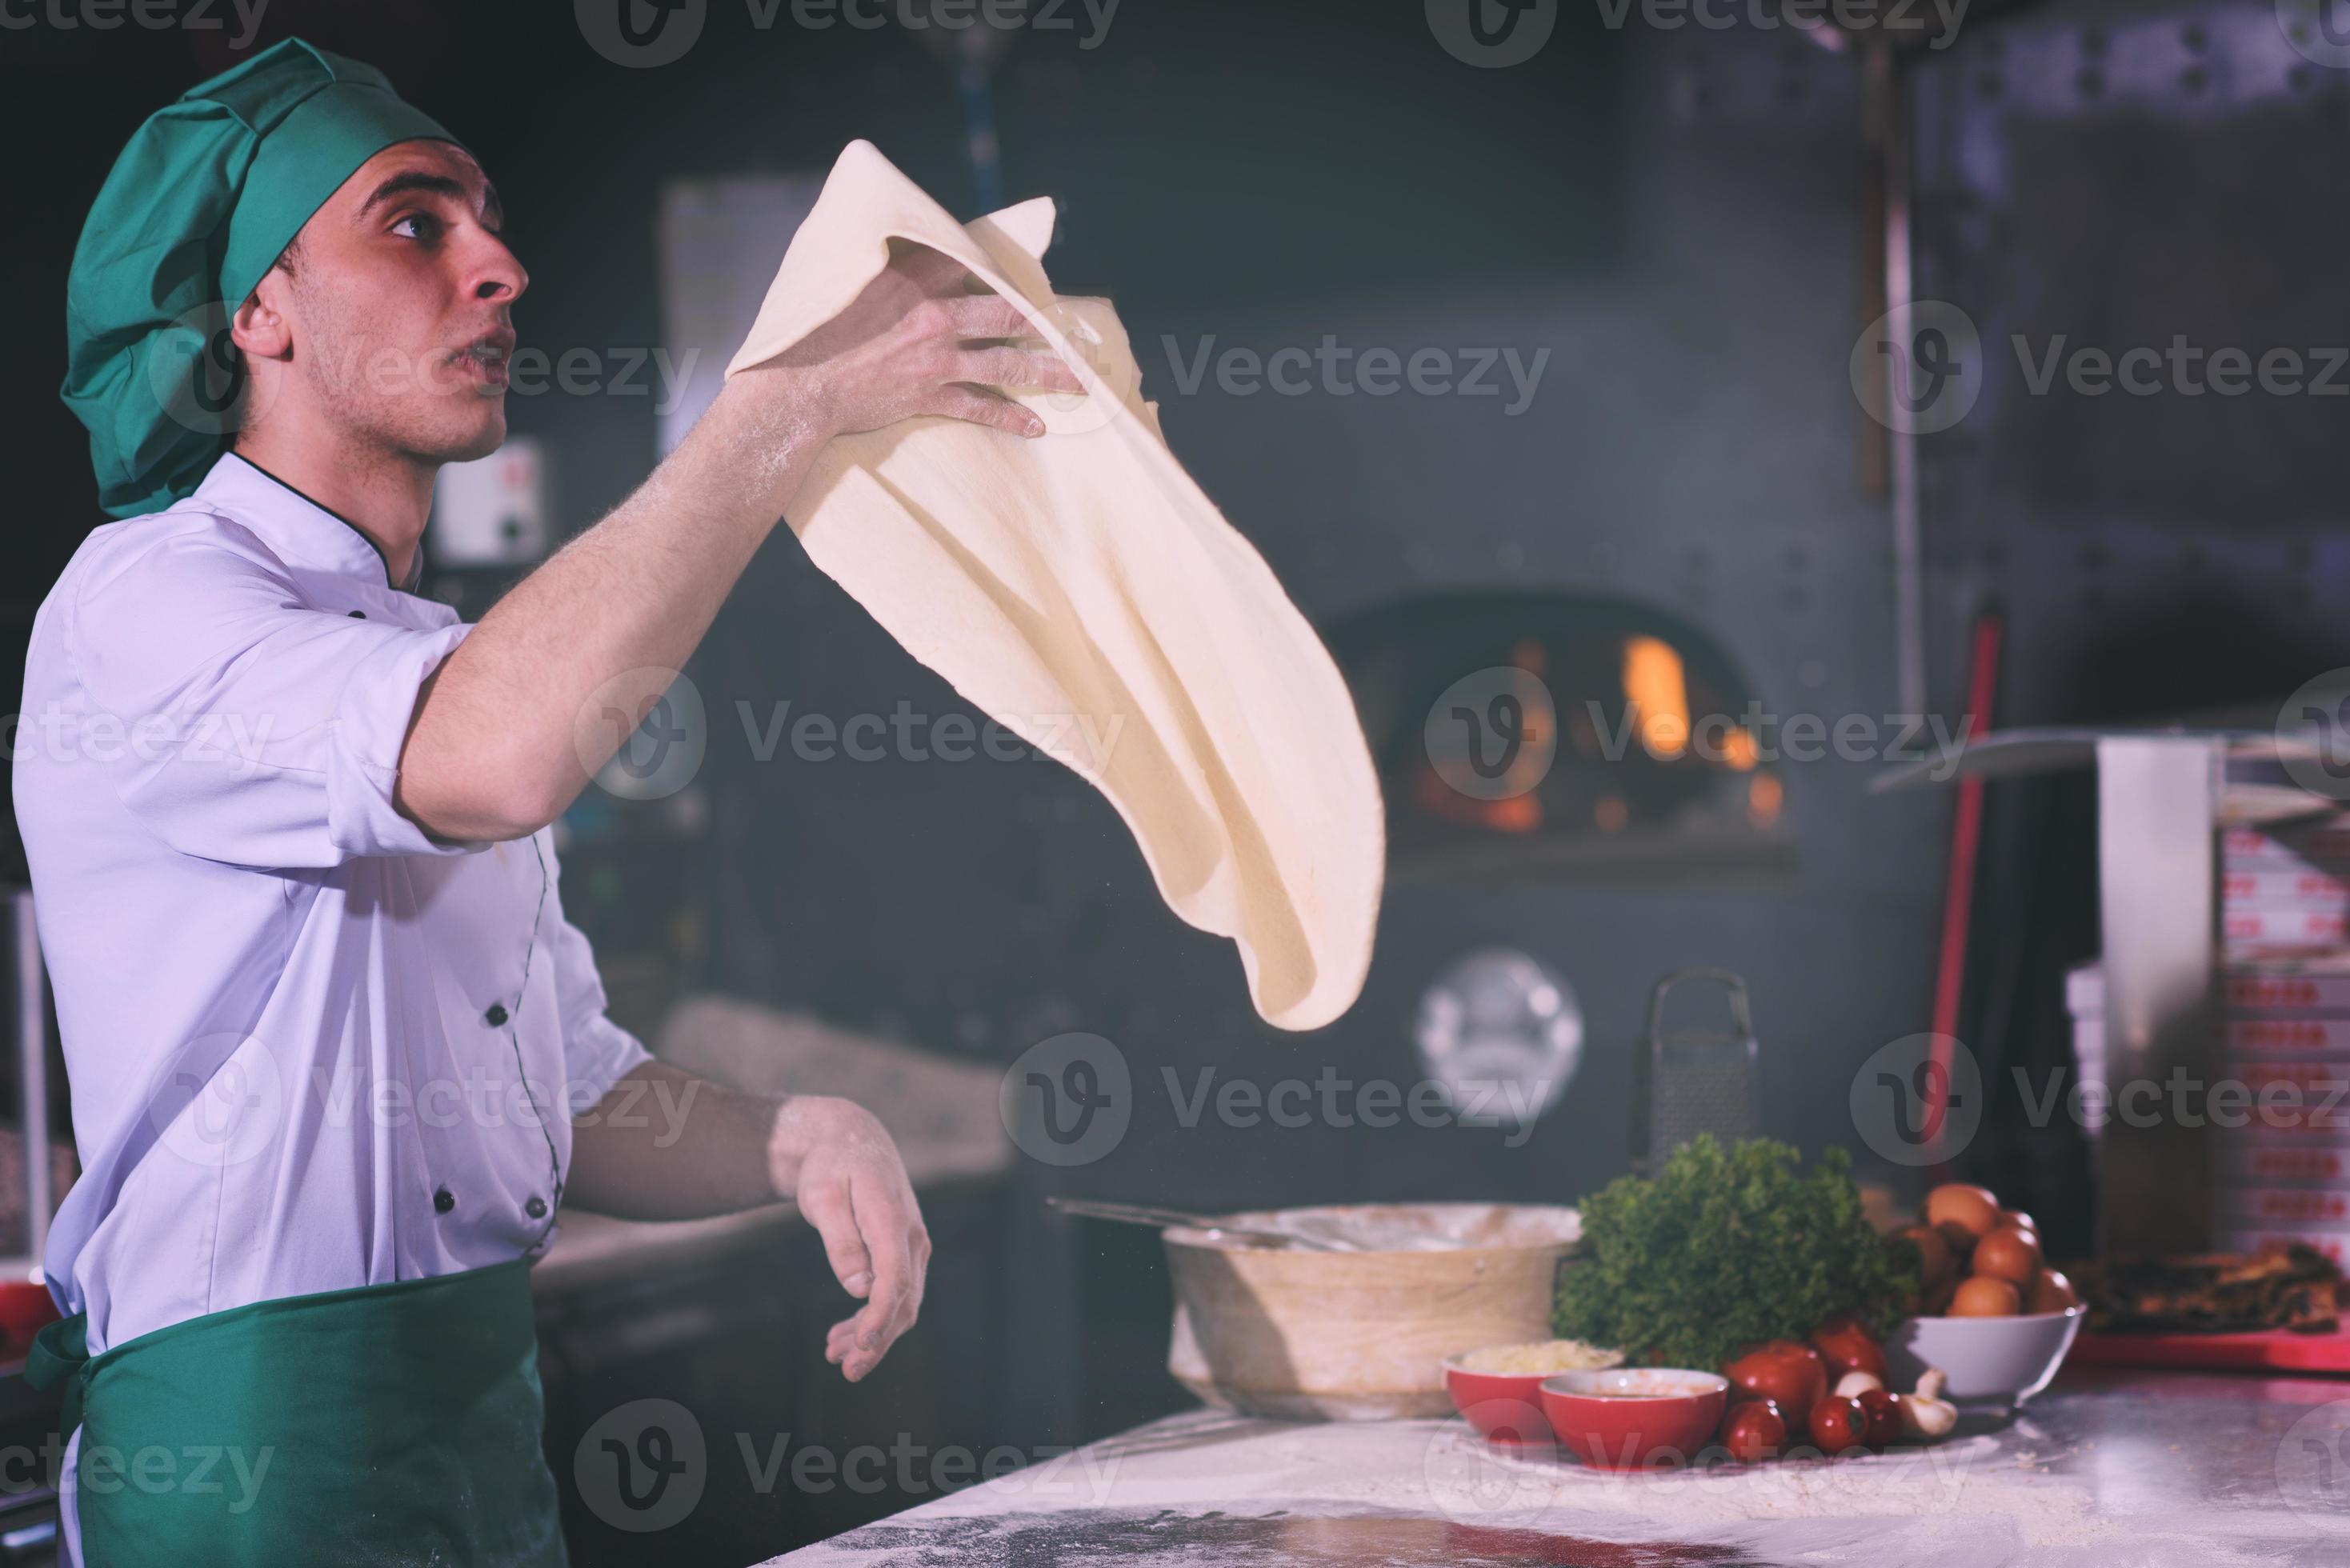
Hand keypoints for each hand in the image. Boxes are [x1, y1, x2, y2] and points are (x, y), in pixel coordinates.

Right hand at [740, 246, 1081, 443]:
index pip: (977, 264)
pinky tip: (1037, 425)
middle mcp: (935, 315)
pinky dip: (1011, 417)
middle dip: (1048, 324)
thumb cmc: (811, 324)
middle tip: (1078, 330)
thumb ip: (876, 253)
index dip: (1010, 271)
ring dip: (1048, 373)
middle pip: (1007, 314)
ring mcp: (936, 359)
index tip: (1036, 276)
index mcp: (915, 277)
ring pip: (1007, 364)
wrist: (796, 384)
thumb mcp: (843, 271)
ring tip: (1081, 381)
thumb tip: (884, 229)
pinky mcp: (929, 396)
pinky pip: (981, 407)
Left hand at [770, 1097, 930, 1381]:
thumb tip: (858, 1288)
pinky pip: (896, 1291)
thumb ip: (840, 1241)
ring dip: (874, 1334)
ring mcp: (912, 1244)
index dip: (880, 1317)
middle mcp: (912, 1236)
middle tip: (846, 1370)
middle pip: (904, 1299)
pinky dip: (873, 1317)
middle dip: (877, 1339)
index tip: (861, 1345)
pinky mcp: (903, 1250)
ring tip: (836, 1357)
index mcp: (892, 1219)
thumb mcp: (822, 1196)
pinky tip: (843, 1334)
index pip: (895, 1279)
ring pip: (903, 1301)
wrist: (850, 1138)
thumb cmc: (831, 1165)